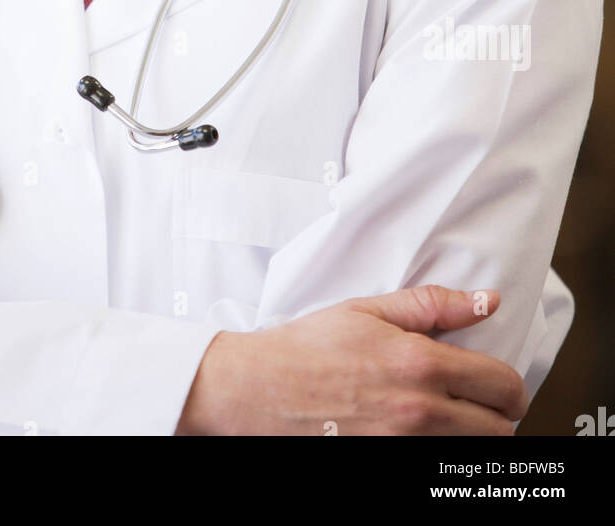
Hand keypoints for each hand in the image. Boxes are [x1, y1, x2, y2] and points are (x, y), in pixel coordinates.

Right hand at [176, 285, 528, 435]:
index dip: (511, 386)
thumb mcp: (368, 311)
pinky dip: (439, 452)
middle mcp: (419, 412)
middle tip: (477, 404)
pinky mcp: (390, 465)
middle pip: (499, 430)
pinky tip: (421, 434)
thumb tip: (484, 301)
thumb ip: (432, 305)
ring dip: (471, 437)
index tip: (500, 385)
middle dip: (496, 415)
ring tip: (447, 418)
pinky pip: (436, 468)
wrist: (259, 391)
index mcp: (419, 364)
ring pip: (472, 454)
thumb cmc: (306, 350)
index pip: (503, 385)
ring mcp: (405, 447)